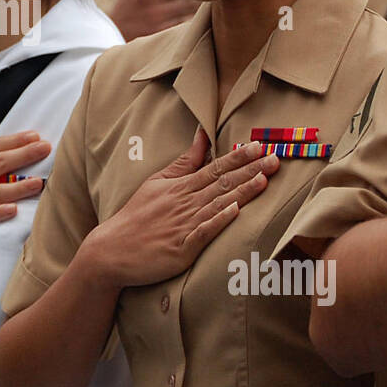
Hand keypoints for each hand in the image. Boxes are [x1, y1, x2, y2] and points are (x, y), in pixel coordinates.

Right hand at [78, 130, 277, 289]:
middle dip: (250, 170)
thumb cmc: (136, 216)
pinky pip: (203, 231)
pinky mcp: (182, 248)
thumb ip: (183, 162)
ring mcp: (184, 225)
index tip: (259, 146)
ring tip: (264, 179)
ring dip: (242, 191)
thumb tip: (202, 136)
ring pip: (218, 204)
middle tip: (275, 158)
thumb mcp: (156, 182)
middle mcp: (184, 203)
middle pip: (222, 183)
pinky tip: (235, 211)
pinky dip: (219, 220)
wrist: (111, 250)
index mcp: (180, 187)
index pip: (214, 168)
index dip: (238, 157)